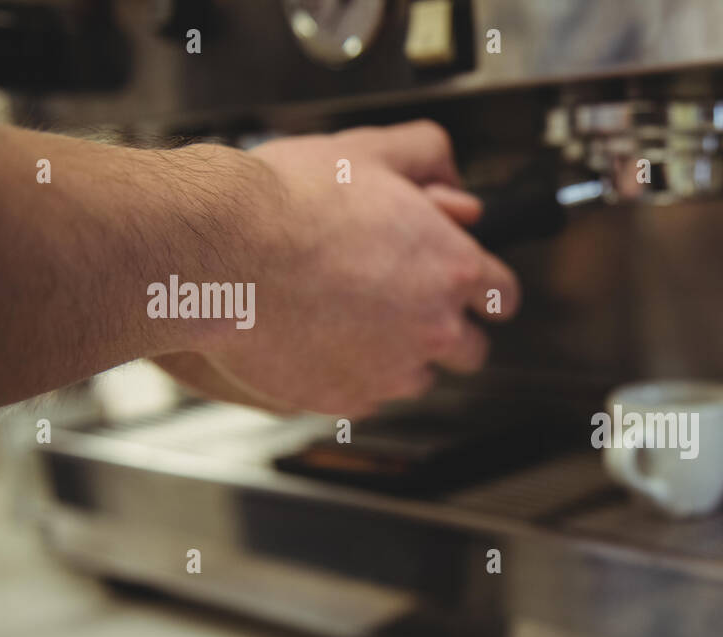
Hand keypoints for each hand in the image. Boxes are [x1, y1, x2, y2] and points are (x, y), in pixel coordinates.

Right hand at [198, 121, 519, 415]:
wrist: (219, 253)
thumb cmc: (286, 202)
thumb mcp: (368, 149)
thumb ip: (426, 155)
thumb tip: (449, 174)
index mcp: (452, 267)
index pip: (503, 296)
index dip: (487, 292)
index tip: (472, 293)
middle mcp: (434, 327)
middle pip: (471, 349)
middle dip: (448, 331)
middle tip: (408, 308)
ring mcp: (392, 371)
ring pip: (418, 377)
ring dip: (399, 356)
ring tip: (352, 322)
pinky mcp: (348, 400)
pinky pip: (367, 396)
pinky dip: (351, 376)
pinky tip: (320, 341)